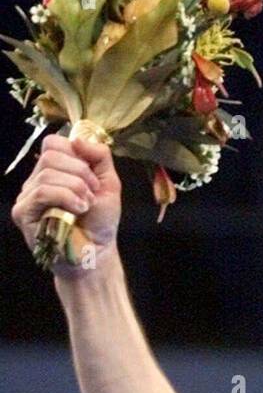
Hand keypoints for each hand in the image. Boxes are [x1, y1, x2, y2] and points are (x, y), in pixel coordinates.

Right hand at [11, 131, 121, 277]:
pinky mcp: (23, 213)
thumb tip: (78, 139)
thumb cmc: (100, 222)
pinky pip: (41, 192)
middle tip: (92, 193)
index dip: (77, 155)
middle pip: (50, 155)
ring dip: (75, 187)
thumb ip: (99, 156)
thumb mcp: (108, 182)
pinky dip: (65, 197)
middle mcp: (36, 180)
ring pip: (47, 173)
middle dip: (79, 172)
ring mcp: (27, 196)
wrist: (96, 253)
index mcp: (54, 170)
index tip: (94, 179)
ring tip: (86, 205)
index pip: (53, 143)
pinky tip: (78, 210)